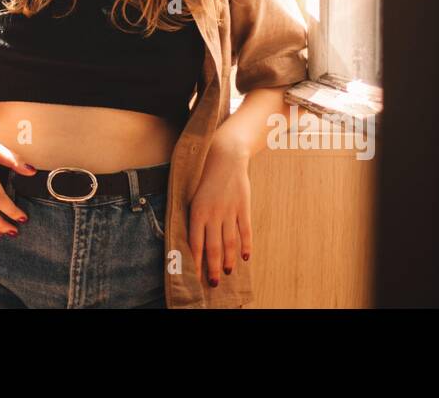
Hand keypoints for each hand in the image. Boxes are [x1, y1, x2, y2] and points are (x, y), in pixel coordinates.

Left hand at [185, 135, 252, 287]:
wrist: (225, 156)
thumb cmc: (205, 178)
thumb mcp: (194, 196)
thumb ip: (195, 218)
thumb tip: (193, 242)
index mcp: (197, 211)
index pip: (195, 242)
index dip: (196, 261)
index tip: (195, 276)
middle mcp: (213, 213)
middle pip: (213, 247)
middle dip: (212, 267)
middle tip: (213, 283)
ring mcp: (229, 210)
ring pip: (229, 242)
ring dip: (228, 260)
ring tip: (227, 272)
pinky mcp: (243, 207)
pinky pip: (245, 230)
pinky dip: (246, 245)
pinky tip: (245, 257)